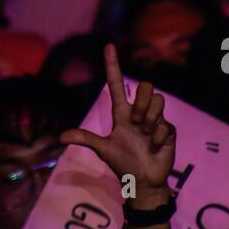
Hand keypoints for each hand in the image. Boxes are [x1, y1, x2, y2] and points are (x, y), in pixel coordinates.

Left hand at [60, 44, 175, 203]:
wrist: (143, 182)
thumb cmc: (123, 164)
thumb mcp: (103, 150)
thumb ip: (86, 140)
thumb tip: (60, 137)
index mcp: (122, 113)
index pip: (116, 83)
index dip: (112, 65)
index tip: (108, 46)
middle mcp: (139, 112)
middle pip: (146, 86)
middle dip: (142, 102)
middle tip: (136, 122)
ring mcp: (154, 120)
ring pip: (159, 99)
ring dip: (150, 117)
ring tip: (144, 133)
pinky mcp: (167, 131)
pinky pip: (165, 124)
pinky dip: (157, 138)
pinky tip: (153, 148)